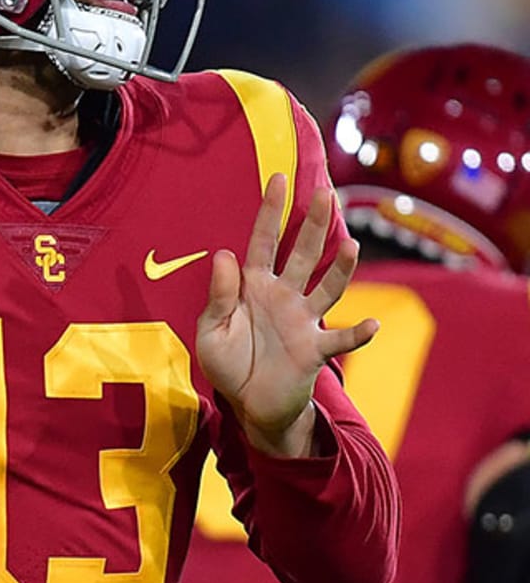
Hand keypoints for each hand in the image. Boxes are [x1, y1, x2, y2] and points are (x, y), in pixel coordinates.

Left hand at [196, 172, 378, 456]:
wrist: (249, 404)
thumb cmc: (230, 362)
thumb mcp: (211, 330)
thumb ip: (217, 296)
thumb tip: (225, 255)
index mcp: (254, 286)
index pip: (263, 241)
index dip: (270, 211)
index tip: (278, 178)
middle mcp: (284, 296)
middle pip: (302, 254)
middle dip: (313, 224)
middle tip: (325, 193)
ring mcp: (303, 321)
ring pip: (327, 288)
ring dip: (341, 269)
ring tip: (351, 246)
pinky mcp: (315, 351)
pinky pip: (340, 340)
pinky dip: (357, 334)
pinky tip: (372, 325)